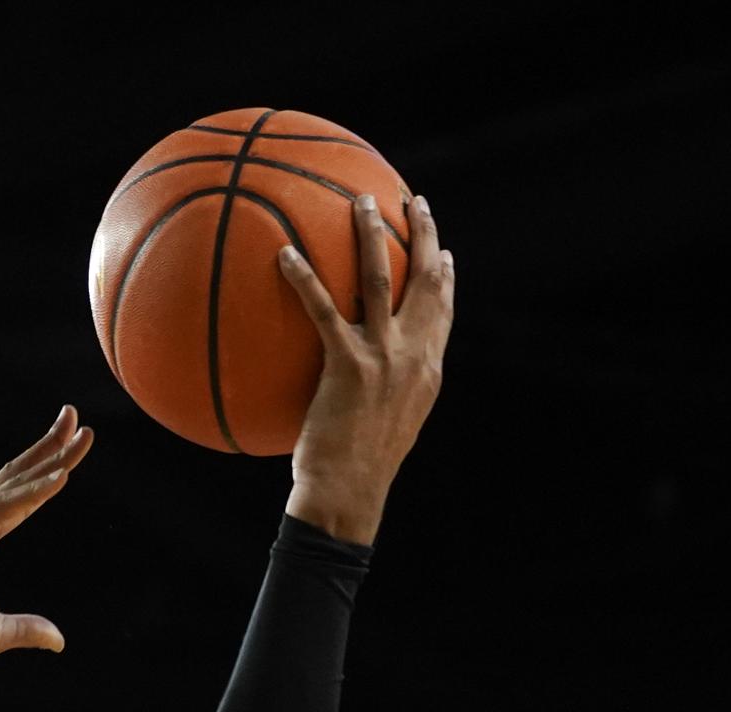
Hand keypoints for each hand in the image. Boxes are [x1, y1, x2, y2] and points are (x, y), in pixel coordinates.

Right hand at [0, 409, 92, 676]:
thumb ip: (27, 629)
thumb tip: (59, 641)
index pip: (17, 498)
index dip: (44, 471)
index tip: (70, 447)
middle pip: (16, 478)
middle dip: (49, 447)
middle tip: (77, 418)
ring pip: (13, 485)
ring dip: (48, 459)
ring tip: (79, 435)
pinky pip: (4, 509)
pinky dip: (32, 492)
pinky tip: (60, 477)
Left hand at [279, 193, 455, 543]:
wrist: (351, 491)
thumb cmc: (359, 469)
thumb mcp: (387, 427)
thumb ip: (386, 394)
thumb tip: (365, 384)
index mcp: (428, 369)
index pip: (444, 311)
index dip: (446, 276)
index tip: (443, 250)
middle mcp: (413, 355)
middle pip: (426, 280)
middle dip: (423, 235)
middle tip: (413, 201)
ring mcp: (383, 357)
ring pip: (379, 280)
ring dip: (369, 235)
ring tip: (359, 200)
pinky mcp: (348, 365)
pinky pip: (322, 310)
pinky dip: (304, 278)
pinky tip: (285, 254)